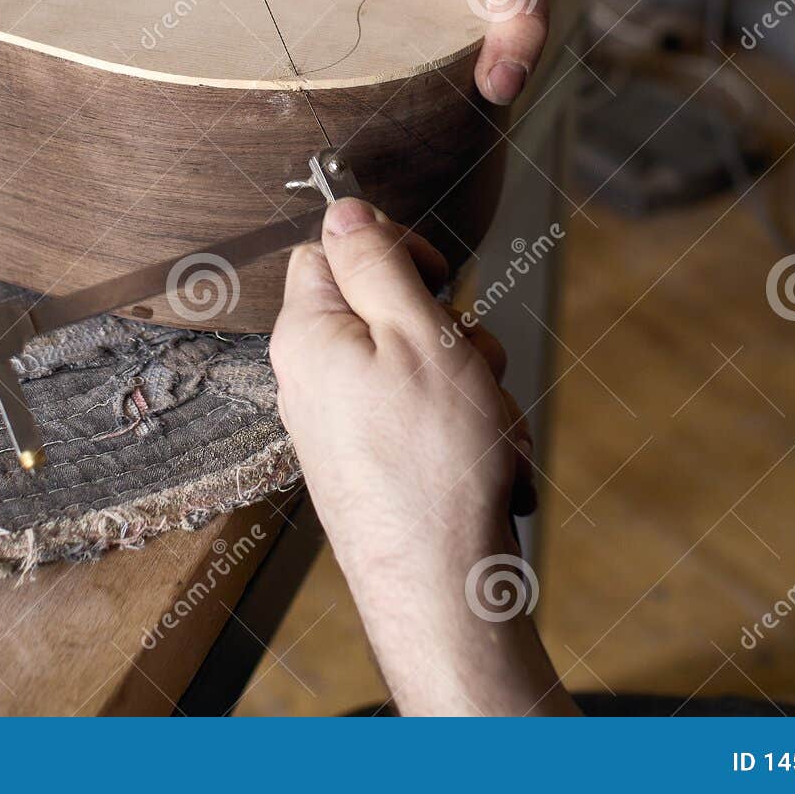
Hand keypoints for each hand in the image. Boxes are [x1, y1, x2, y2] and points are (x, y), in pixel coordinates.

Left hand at [271, 197, 574, 715]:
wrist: (442, 586)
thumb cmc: (434, 465)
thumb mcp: (416, 333)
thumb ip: (377, 262)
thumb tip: (343, 207)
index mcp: (308, 335)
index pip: (332, 250)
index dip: (391, 251)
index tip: (436, 278)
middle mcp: (313, 377)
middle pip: (386, 309)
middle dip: (449, 330)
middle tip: (469, 365)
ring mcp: (343, 423)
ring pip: (419, 365)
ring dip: (470, 385)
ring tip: (484, 426)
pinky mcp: (374, 461)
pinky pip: (425, 417)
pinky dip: (465, 429)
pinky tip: (486, 461)